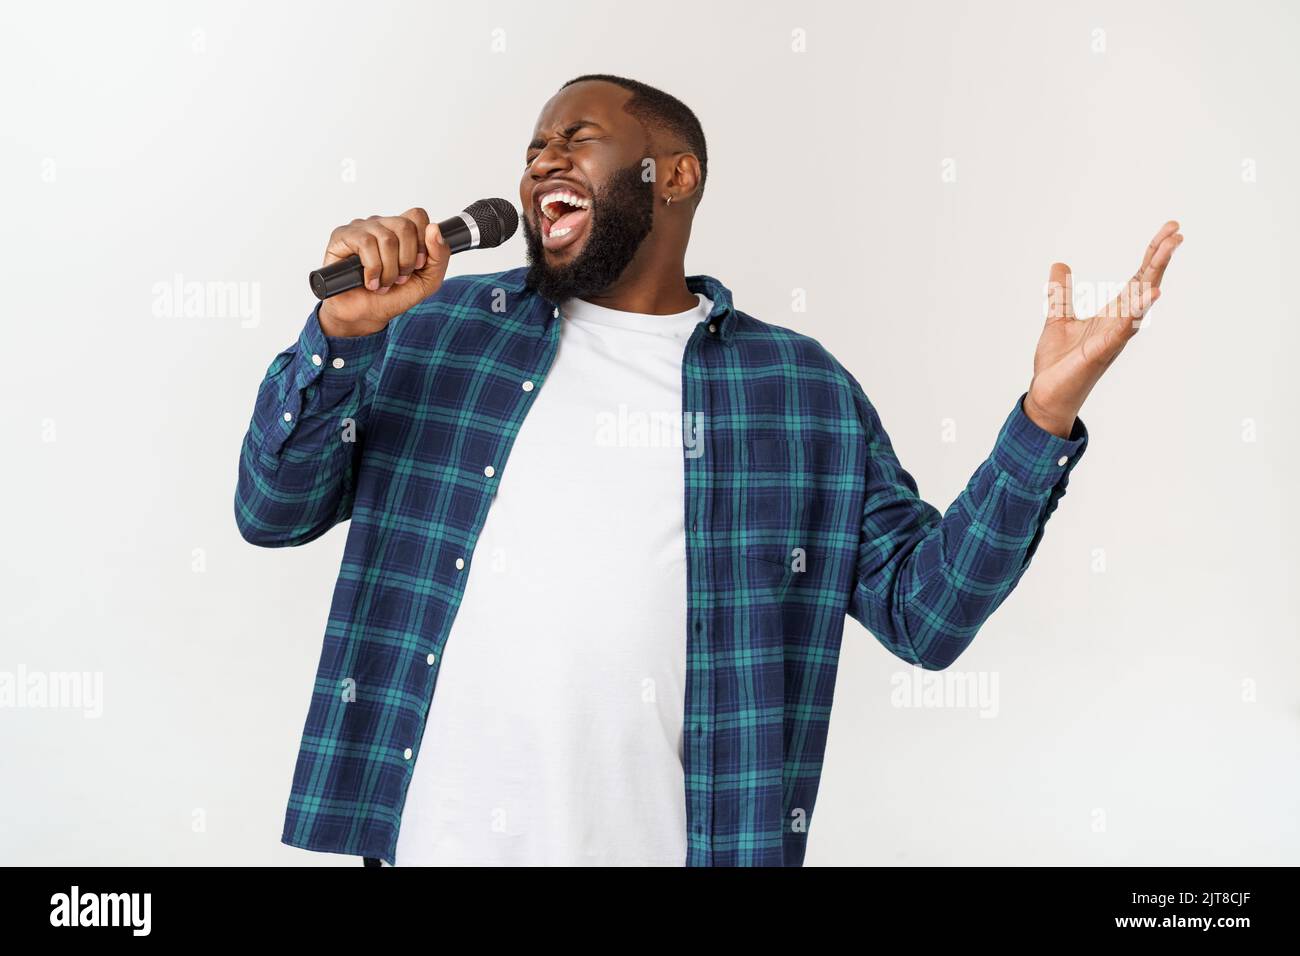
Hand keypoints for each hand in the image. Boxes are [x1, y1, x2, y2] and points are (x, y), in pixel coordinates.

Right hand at [317, 208, 451, 336]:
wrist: (366, 315)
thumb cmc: (393, 296)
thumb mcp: (428, 280)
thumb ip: (440, 255)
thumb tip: (435, 229)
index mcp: (401, 231)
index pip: (417, 216)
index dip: (423, 242)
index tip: (418, 265)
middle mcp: (381, 225)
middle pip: (405, 226)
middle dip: (406, 260)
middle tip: (400, 278)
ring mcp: (361, 228)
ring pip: (387, 238)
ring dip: (389, 270)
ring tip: (384, 284)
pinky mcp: (342, 236)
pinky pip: (365, 243)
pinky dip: (373, 269)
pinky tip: (370, 282)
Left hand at [1024, 221, 1183, 436]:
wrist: (1047, 394)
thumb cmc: (1059, 362)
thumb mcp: (1058, 317)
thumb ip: (1061, 293)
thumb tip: (1059, 265)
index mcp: (1113, 314)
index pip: (1138, 278)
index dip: (1152, 254)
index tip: (1169, 230)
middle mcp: (1120, 323)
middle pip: (1145, 284)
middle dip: (1160, 258)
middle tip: (1177, 231)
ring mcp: (1113, 337)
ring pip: (1139, 302)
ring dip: (1153, 275)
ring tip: (1169, 250)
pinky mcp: (1101, 351)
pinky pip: (1122, 329)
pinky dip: (1136, 311)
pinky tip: (1150, 293)